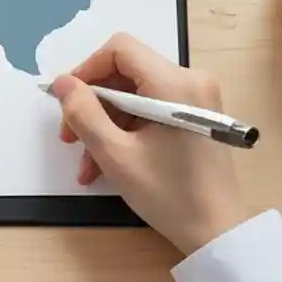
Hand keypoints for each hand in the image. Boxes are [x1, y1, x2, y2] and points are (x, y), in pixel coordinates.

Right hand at [52, 33, 249, 254]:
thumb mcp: (115, 155)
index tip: (68, 101)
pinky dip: (126, 130)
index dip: (87, 69)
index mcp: (174, 84)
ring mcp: (197, 98)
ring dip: (105, 124)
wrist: (218, 231)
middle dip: (92, 104)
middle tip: (70, 138)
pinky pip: (151, 110)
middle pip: (126, 73)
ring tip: (87, 163)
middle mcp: (191, 80)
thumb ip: (83, 113)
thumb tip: (62, 82)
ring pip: (135, 95)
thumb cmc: (168, 194)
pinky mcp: (197, 116)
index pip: (120, 49)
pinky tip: (108, 164)